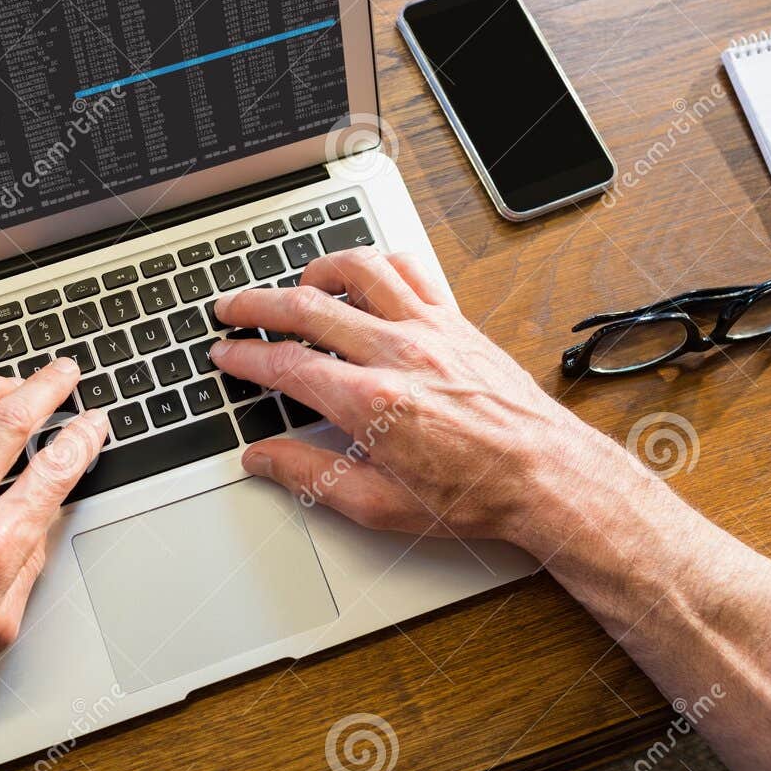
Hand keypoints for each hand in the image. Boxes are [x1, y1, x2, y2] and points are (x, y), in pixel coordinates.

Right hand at [209, 249, 658, 548]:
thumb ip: (310, 476)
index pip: (286, 365)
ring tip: (296, 284)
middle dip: (257, 304)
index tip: (226, 354)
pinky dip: (378, 265)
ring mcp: (430, 330)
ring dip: (316, 270)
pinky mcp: (456, 321)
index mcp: (372, 403)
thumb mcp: (378, 505)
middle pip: (307, 307)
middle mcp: (398, 354)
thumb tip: (263, 459)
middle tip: (231, 307)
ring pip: (358, 271)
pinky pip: (410, 270)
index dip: (245, 357)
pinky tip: (364, 278)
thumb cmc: (472, 495)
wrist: (545, 478)